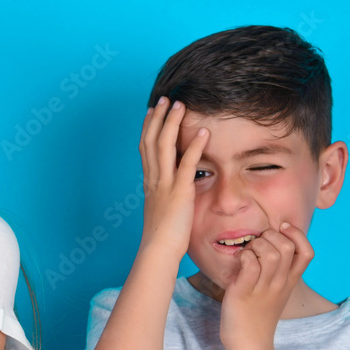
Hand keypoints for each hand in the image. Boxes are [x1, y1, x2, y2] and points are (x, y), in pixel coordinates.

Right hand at [139, 98, 209, 259]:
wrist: (158, 250)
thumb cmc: (162, 236)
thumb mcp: (160, 209)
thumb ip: (164, 193)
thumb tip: (169, 188)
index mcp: (149, 182)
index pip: (145, 147)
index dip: (149, 126)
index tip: (153, 110)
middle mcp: (154, 179)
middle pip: (152, 140)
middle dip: (158, 117)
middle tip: (165, 98)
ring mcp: (165, 184)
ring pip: (165, 146)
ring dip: (172, 123)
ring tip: (181, 105)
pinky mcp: (179, 192)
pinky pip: (186, 164)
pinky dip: (195, 146)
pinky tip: (204, 132)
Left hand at [220, 224, 313, 349]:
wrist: (248, 342)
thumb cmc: (256, 313)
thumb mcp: (275, 291)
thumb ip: (277, 270)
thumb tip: (268, 243)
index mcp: (289, 281)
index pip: (308, 253)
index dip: (298, 235)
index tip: (282, 229)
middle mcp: (280, 283)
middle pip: (287, 247)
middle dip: (270, 236)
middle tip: (257, 244)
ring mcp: (264, 288)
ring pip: (270, 254)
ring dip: (256, 246)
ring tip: (247, 253)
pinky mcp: (245, 291)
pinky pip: (250, 265)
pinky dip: (244, 256)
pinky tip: (239, 261)